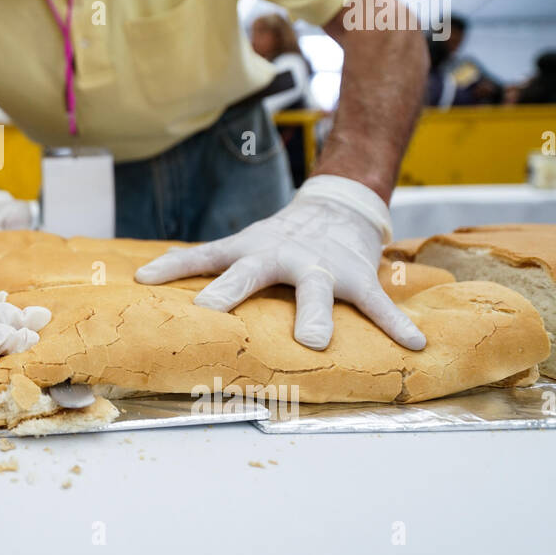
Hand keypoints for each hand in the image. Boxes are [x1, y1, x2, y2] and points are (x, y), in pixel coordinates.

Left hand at [134, 175, 425, 350]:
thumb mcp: (238, 245)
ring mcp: (320, 267)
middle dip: (231, 290)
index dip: (171, 266)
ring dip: (314, 314)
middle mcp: (279, 256)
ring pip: (315, 289)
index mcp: (248, 250)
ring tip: (315, 343)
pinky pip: (377, 304)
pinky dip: (395, 325)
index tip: (143, 279)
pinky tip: (414, 346)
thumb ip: (198, 264)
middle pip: (252, 271)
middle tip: (212, 310)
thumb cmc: (277, 238)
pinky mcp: (357, 277)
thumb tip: (141, 279)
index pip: (201, 256)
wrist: (337, 208)